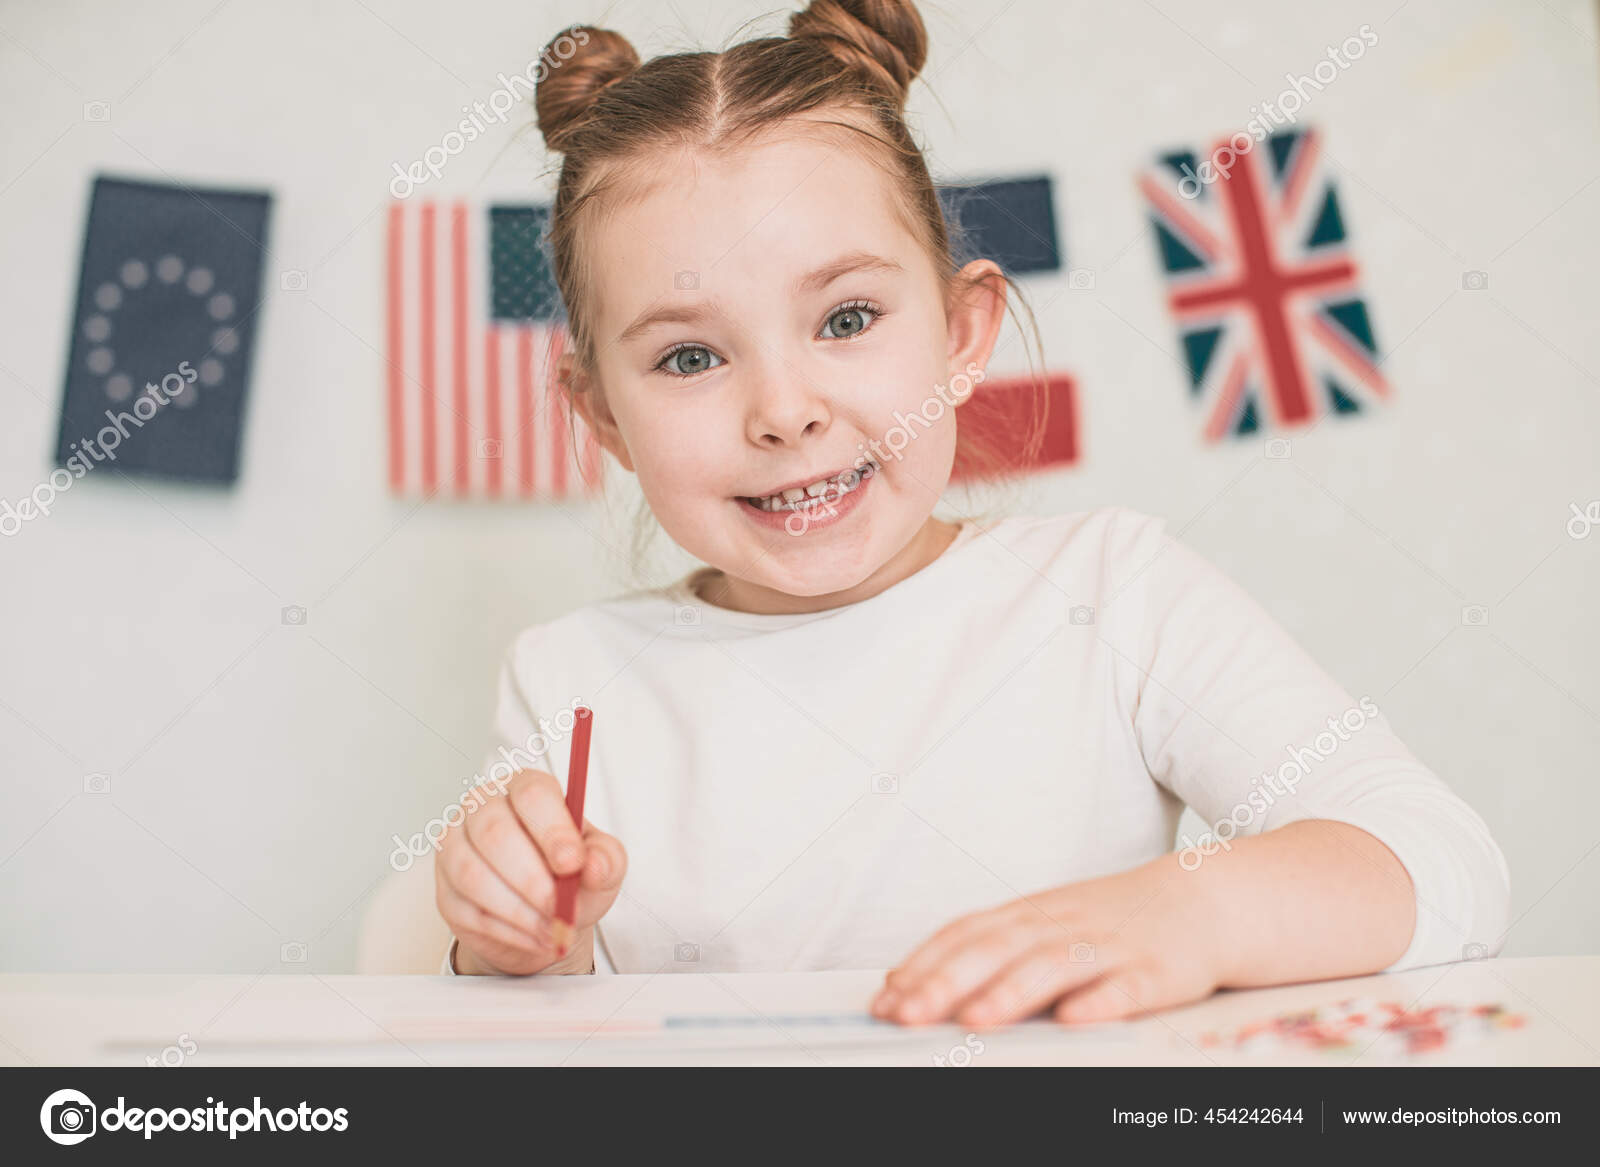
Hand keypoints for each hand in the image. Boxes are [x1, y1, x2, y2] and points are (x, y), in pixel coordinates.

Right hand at [435, 769, 625, 975]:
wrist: (546, 918)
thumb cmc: (572, 878)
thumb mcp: (603, 865)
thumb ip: (606, 860)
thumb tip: (594, 865)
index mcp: (526, 788)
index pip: (531, 795)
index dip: (551, 830)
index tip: (572, 863)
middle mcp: (484, 807)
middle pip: (494, 832)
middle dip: (531, 878)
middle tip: (559, 906)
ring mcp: (456, 846)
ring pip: (473, 874)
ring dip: (517, 909)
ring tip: (551, 928)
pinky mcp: (445, 888)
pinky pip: (467, 909)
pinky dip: (506, 930)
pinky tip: (533, 936)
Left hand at [870, 854, 1226, 1025]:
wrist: (1202, 899)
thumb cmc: (1109, 919)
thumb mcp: (1042, 923)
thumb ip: (983, 948)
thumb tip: (907, 979)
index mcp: (1029, 914)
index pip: (965, 934)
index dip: (923, 965)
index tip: (886, 998)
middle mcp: (1061, 925)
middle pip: (997, 949)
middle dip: (948, 982)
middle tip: (908, 1014)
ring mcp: (1107, 946)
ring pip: (1053, 966)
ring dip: (1011, 993)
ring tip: (975, 1019)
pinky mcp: (1154, 971)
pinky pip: (1125, 988)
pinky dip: (1099, 1003)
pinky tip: (1074, 1019)